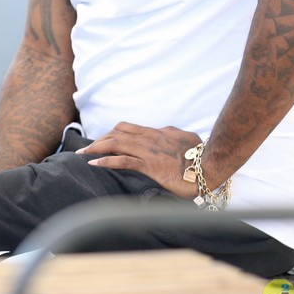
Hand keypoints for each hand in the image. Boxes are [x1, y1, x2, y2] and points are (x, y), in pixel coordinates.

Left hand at [76, 121, 202, 197]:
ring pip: (116, 144)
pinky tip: (93, 163)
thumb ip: (172, 135)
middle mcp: (149, 139)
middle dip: (99, 140)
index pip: (127, 128)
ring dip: (96, 148)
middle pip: (117, 133)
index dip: (111, 133)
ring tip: (82, 154)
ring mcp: (148, 151)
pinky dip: (105, 161)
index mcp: (157, 133)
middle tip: (87, 148)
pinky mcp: (150, 166)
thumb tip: (166, 132)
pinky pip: (123, 161)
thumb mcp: (185, 138)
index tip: (102, 140)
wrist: (211, 165)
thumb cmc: (202, 154)